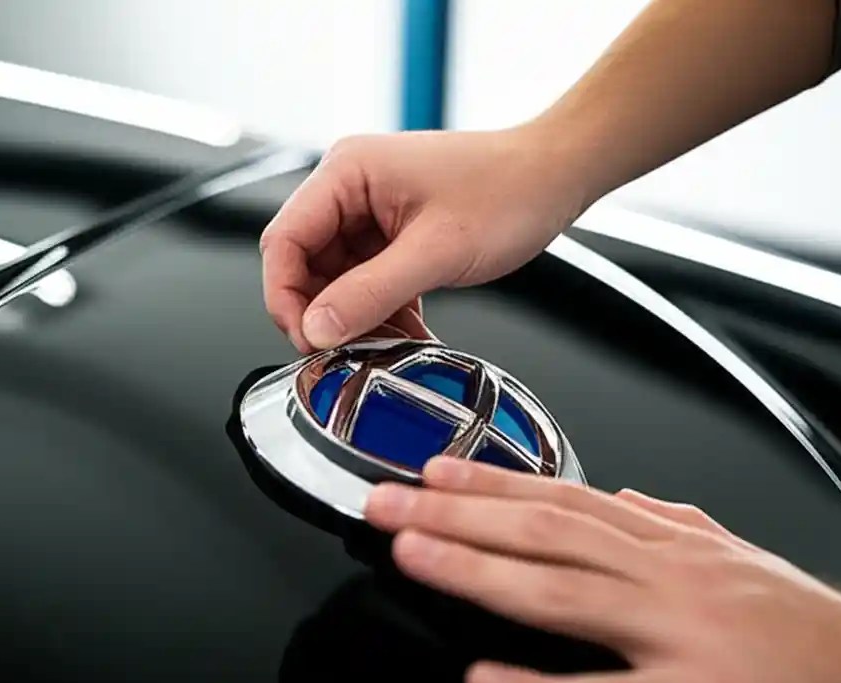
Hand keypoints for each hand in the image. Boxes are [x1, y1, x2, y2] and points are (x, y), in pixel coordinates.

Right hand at [260, 127, 586, 352]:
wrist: (556, 177)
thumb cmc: (509, 189)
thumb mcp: (436, 251)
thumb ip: (370, 293)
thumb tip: (317, 329)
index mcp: (347, 172)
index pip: (285, 241)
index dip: (286, 297)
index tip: (307, 340)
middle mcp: (351, 187)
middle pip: (304, 264)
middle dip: (324, 313)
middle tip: (345, 353)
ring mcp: (371, 212)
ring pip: (337, 280)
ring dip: (356, 318)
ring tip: (385, 348)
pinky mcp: (393, 234)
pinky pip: (367, 282)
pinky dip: (381, 312)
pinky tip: (403, 337)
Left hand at [364, 457, 840, 682]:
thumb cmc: (814, 628)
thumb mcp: (739, 556)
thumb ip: (676, 524)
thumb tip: (624, 497)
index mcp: (674, 546)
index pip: (566, 499)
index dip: (493, 482)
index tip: (435, 471)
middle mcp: (667, 578)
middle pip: (546, 532)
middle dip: (458, 515)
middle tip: (388, 502)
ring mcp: (679, 636)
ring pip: (561, 593)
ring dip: (478, 571)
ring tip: (413, 554)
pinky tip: (485, 680)